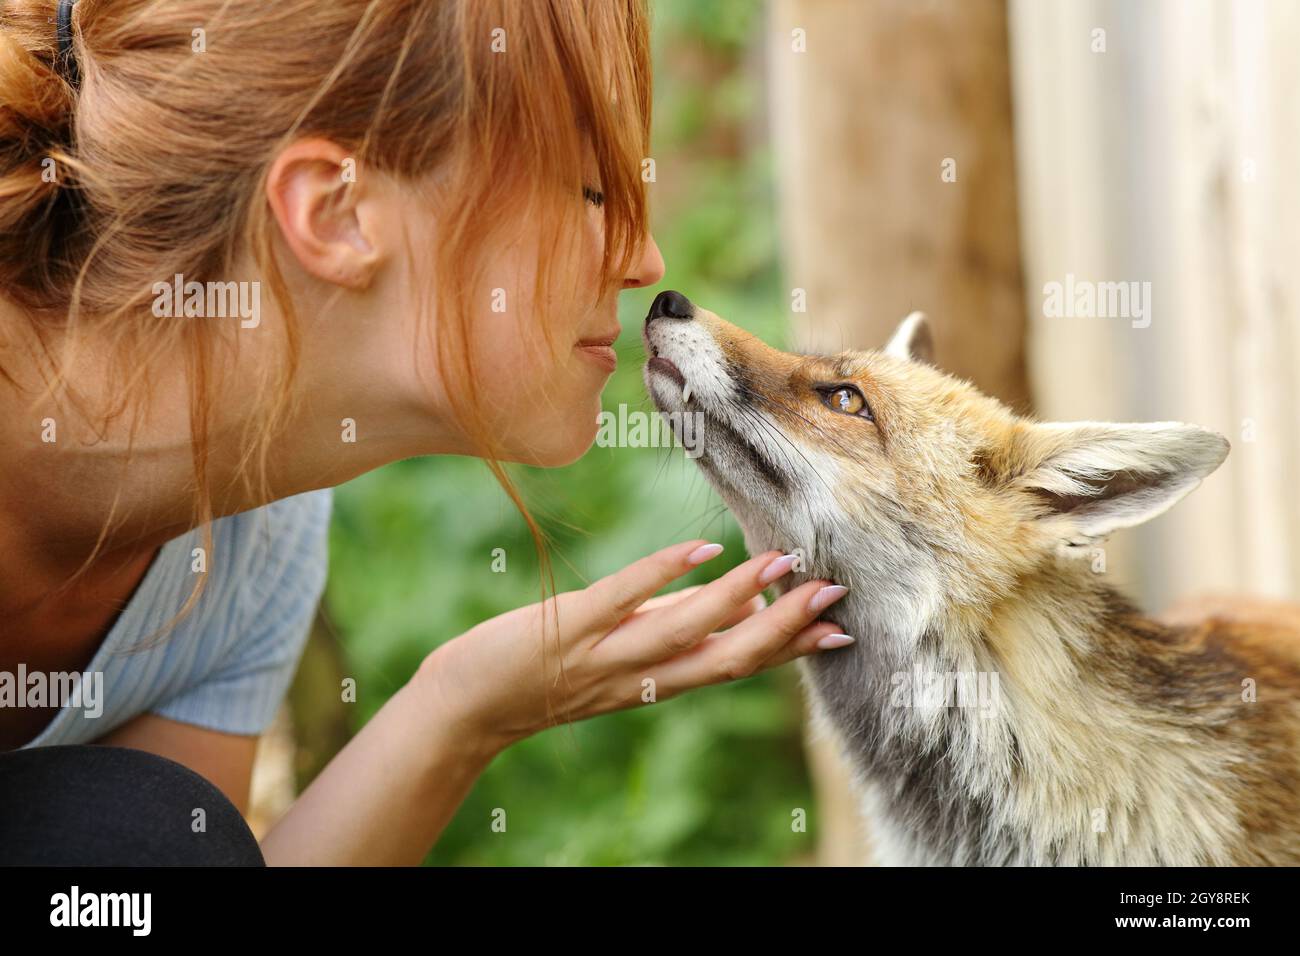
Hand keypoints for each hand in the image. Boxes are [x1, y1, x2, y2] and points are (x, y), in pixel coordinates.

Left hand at [416, 540, 851, 752]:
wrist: (468, 706)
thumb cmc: (547, 674)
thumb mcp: (623, 660)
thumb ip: (675, 631)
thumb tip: (736, 603)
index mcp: (658, 682)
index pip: (737, 667)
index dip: (790, 652)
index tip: (841, 632)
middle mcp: (640, 677)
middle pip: (725, 658)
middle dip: (782, 628)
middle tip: (832, 594)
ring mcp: (604, 653)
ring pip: (683, 631)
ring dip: (736, 598)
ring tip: (780, 564)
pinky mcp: (568, 627)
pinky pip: (622, 601)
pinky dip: (663, 575)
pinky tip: (700, 550)